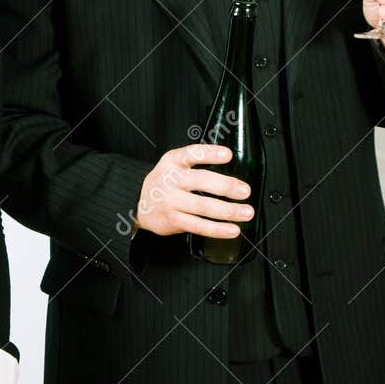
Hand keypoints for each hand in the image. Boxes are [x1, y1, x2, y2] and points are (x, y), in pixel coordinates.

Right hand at [133, 143, 253, 238]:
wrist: (139, 203)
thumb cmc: (164, 183)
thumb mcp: (174, 164)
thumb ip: (197, 163)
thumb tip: (230, 173)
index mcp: (173, 161)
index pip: (191, 153)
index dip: (210, 153)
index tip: (227, 154)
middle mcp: (170, 180)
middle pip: (201, 181)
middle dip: (226, 186)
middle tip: (245, 191)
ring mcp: (171, 201)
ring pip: (203, 206)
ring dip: (228, 210)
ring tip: (246, 212)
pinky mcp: (172, 220)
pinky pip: (198, 226)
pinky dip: (217, 229)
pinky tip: (232, 229)